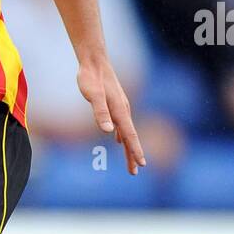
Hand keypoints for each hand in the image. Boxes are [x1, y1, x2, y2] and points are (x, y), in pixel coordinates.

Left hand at [77, 58, 145, 174]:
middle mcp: (123, 110)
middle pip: (130, 137)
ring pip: (126, 131)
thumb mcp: (93, 95)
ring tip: (130, 161)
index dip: (135, 151)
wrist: (94, 61)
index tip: (141, 165)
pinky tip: (118, 140)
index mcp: (120, 110)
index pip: (130, 135)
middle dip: (133, 155)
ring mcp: (120, 107)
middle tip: (134, 172)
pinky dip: (122, 135)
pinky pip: (121, 124)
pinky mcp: (114, 104)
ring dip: (128, 147)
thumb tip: (108, 131)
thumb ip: (100, 112)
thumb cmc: (91, 78)